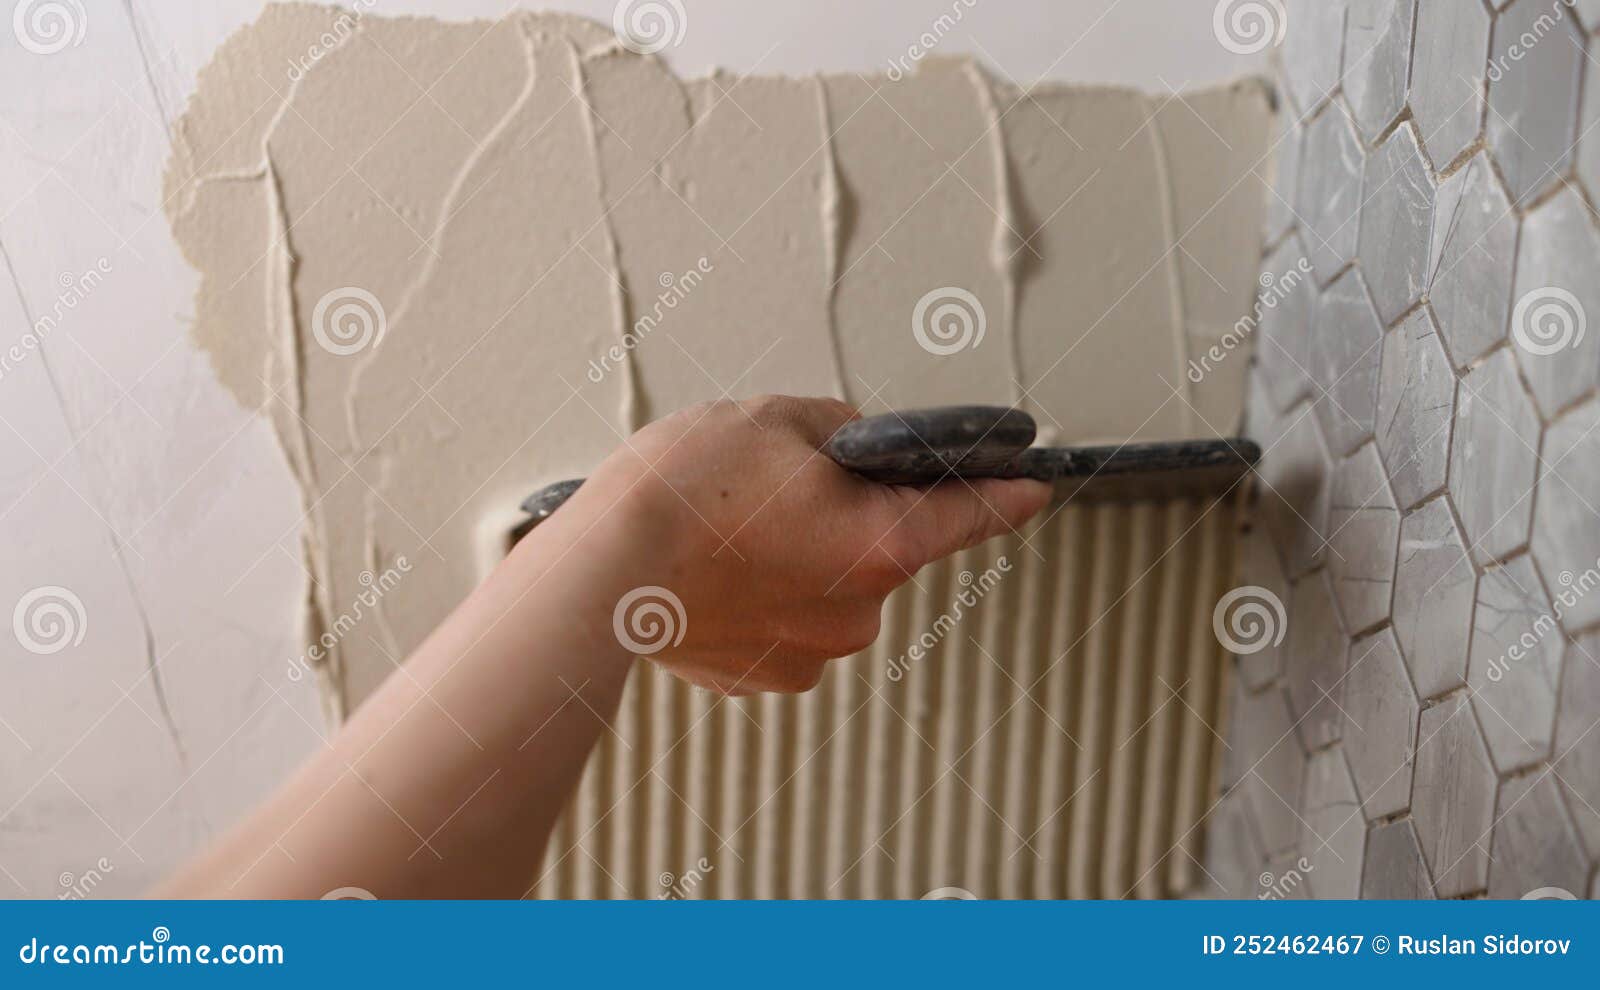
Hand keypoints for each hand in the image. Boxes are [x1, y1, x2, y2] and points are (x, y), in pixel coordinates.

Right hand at [517, 396, 1050, 694]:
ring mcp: (814, 653)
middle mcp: (861, 611)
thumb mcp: (776, 418)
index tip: (1033, 485)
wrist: (599, 574)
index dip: (1007, 491)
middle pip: (885, 546)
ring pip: (831, 587)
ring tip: (733, 529)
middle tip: (782, 486)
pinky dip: (766, 597)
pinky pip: (787, 624)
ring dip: (804, 558)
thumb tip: (854, 450)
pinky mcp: (768, 677)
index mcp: (883, 542)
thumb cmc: (680, 491)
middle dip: (850, 514)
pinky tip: (717, 570)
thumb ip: (841, 430)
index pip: (976, 512)